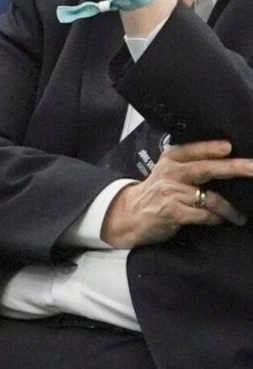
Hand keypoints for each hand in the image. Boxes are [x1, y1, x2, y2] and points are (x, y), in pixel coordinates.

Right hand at [101, 141, 252, 246]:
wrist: (129, 215)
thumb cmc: (156, 194)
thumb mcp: (167, 172)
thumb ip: (190, 165)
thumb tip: (227, 160)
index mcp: (170, 159)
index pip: (194, 150)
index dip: (212, 148)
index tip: (230, 147)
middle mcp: (170, 173)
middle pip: (207, 168)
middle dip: (234, 168)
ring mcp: (171, 193)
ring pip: (211, 197)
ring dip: (230, 209)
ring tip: (239, 217)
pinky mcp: (173, 212)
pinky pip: (204, 214)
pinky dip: (216, 218)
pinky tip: (219, 220)